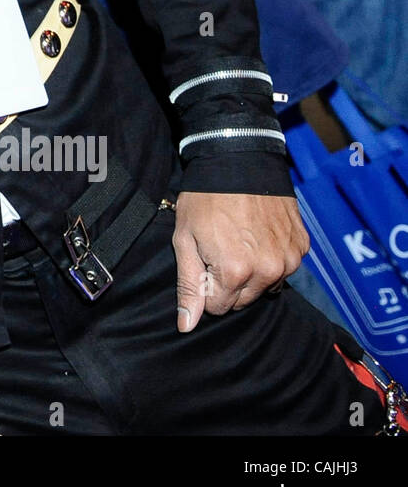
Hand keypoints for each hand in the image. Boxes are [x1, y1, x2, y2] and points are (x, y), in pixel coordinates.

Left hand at [171, 191, 307, 331]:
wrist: (239, 161)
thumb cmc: (205, 200)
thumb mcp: (185, 240)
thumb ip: (188, 285)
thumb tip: (187, 325)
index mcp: (236, 272)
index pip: (217, 307)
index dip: (204, 286)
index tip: (202, 260)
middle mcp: (268, 271)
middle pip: (242, 300)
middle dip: (227, 282)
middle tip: (218, 249)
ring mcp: (289, 259)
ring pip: (264, 286)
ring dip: (250, 272)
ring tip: (238, 240)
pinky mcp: (302, 247)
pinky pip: (283, 267)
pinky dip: (269, 257)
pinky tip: (257, 234)